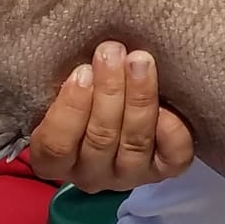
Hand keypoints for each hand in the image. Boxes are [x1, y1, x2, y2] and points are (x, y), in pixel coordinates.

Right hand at [27, 41, 196, 191]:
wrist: (115, 102)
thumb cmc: (80, 91)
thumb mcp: (60, 89)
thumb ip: (63, 79)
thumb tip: (67, 48)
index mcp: (53, 160)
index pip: (56, 145)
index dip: (70, 108)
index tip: (82, 71)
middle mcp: (90, 174)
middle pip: (100, 138)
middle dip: (109, 90)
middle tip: (113, 52)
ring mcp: (128, 175)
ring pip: (135, 143)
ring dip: (139, 98)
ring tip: (140, 61)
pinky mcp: (162, 169)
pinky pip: (172, 157)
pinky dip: (172, 130)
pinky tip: (169, 104)